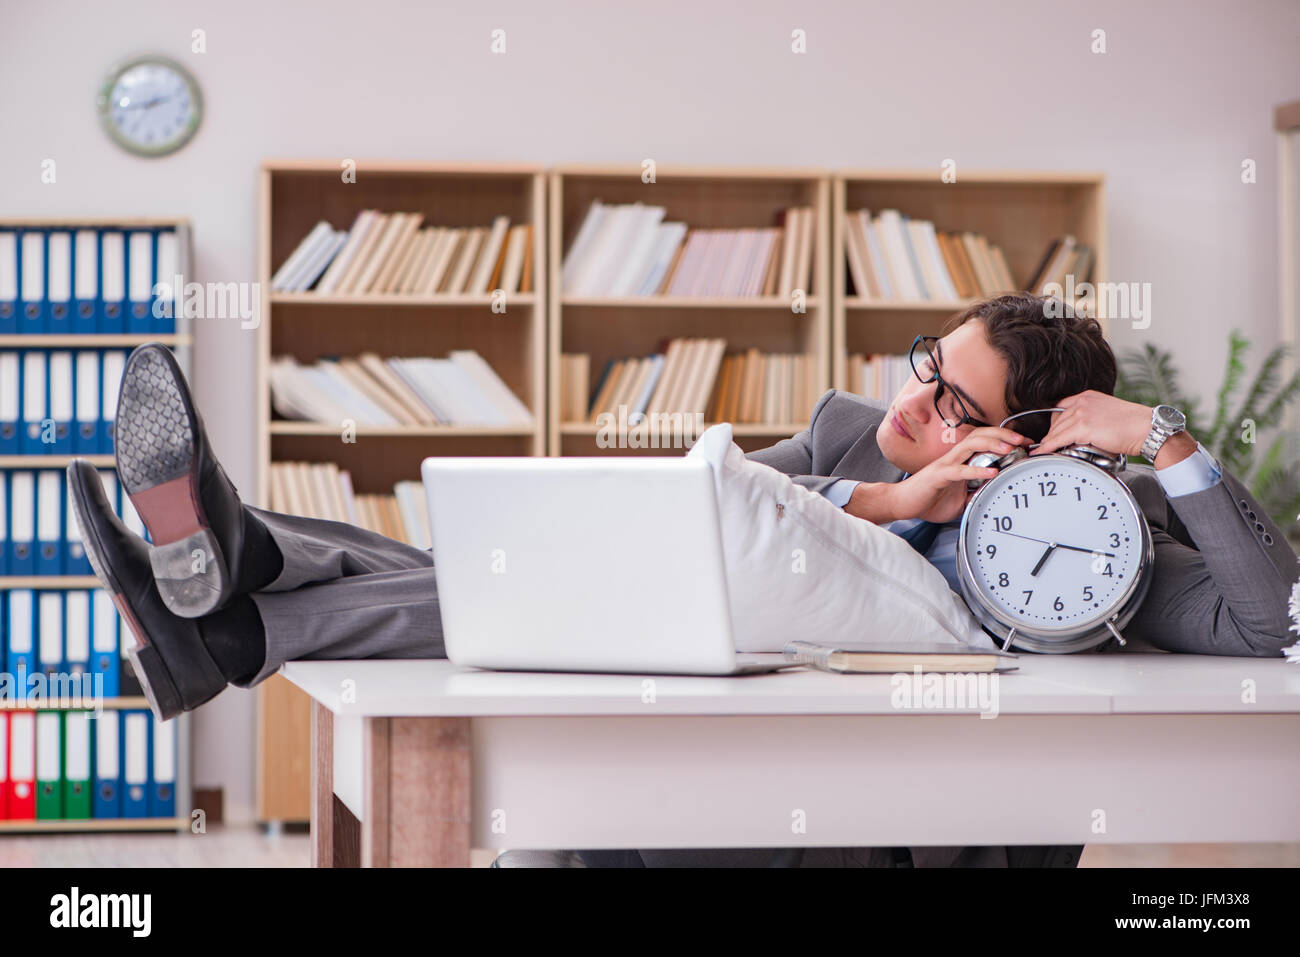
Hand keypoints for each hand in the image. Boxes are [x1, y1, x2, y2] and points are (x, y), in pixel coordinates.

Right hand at [886, 426, 1030, 523]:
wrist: (903, 503)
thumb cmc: (928, 499)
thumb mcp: (960, 500)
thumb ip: (976, 494)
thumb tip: (994, 494)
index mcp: (961, 461)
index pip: (984, 442)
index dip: (1004, 439)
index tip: (1023, 445)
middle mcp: (954, 458)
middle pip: (980, 435)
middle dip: (1003, 435)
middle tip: (1022, 440)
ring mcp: (946, 464)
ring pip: (971, 445)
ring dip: (992, 444)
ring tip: (1008, 448)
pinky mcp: (939, 476)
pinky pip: (960, 470)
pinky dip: (977, 471)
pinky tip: (991, 474)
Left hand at [1028, 390, 1152, 458]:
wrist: (1147, 428)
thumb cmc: (1133, 425)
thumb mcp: (1108, 412)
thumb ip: (1092, 416)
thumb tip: (1080, 432)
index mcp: (1088, 396)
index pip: (1061, 407)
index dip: (1055, 422)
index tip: (1052, 431)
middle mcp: (1082, 401)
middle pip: (1056, 419)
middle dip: (1052, 433)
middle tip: (1049, 444)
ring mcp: (1082, 413)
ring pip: (1056, 430)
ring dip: (1050, 441)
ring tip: (1046, 451)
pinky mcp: (1083, 427)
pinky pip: (1059, 439)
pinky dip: (1049, 447)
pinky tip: (1044, 452)